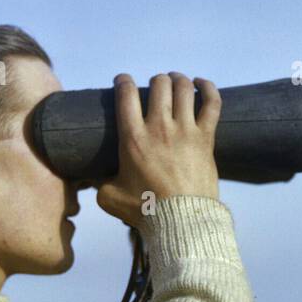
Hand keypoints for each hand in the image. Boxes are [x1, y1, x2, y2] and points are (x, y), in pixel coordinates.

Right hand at [93, 72, 220, 226]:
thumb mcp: (110, 197)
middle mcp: (159, 128)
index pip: (125, 93)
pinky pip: (212, 102)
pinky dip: (208, 88)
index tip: (124, 82)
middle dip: (155, 81)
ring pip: (184, 88)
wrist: (182, 221)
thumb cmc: (146, 211)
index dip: (123, 81)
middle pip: (158, 85)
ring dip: (178, 80)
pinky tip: (202, 84)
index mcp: (133, 138)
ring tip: (175, 82)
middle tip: (155, 88)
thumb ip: (98, 185)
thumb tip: (89, 181)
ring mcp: (185, 131)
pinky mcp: (206, 138)